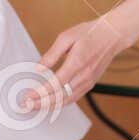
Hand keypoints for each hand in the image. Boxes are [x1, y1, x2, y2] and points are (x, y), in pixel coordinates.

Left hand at [23, 0, 138, 112]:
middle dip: (41, 104)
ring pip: (67, 101)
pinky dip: (61, 103)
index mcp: (77, 63)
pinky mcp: (90, 83)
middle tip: (26, 105)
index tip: (27, 97)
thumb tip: (39, 68)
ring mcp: (88, 82)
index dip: (40, 94)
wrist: (112, 35)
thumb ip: (52, 54)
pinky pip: (74, 98)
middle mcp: (83, 76)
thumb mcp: (67, 37)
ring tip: (35, 106)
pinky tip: (51, 103)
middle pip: (60, 97)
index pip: (55, 85)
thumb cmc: (91, 33)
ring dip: (49, 106)